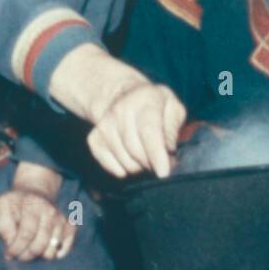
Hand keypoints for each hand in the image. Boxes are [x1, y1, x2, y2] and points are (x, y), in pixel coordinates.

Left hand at [0, 186, 75, 261]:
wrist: (35, 193)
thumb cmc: (14, 204)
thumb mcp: (1, 207)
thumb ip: (3, 226)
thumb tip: (11, 243)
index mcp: (32, 205)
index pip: (27, 234)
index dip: (16, 249)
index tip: (8, 255)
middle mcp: (50, 211)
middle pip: (40, 245)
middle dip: (26, 255)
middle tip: (19, 254)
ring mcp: (61, 219)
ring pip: (52, 251)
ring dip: (39, 255)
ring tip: (31, 246)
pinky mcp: (70, 226)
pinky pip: (65, 249)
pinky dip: (55, 253)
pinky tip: (45, 248)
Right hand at [47, 43, 185, 179]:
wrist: (121, 96)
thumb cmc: (154, 105)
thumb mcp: (173, 107)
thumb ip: (174, 127)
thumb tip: (168, 149)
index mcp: (145, 100)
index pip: (149, 132)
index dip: (157, 155)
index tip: (164, 173)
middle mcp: (120, 111)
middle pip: (138, 152)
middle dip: (153, 163)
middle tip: (160, 158)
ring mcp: (104, 126)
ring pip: (127, 163)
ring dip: (140, 166)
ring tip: (144, 153)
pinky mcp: (94, 139)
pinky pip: (113, 167)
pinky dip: (124, 169)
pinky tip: (130, 156)